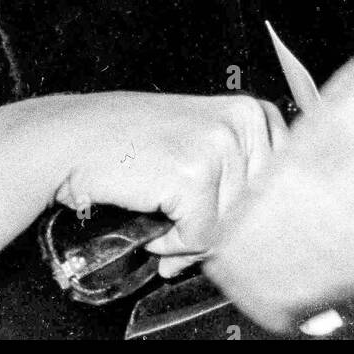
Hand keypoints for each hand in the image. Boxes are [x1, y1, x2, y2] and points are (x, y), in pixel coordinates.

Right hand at [56, 93, 285, 277]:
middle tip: (180, 220)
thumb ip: (234, 179)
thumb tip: (253, 238)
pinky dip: (173, 242)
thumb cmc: (125, 139)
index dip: (244, 211)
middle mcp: (242, 122)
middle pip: (257, 211)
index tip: (215, 210)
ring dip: (191, 237)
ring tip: (161, 213)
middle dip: (217, 228)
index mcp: (250, 111)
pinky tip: (152, 218)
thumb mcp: (194, 141)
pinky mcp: (194, 174)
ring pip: (231, 228)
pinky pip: (201, 237)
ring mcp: (219, 145)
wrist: (72, 139)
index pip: (281, 186)